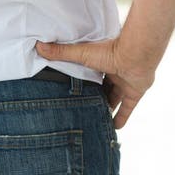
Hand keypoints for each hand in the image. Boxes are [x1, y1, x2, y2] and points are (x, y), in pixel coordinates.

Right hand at [35, 37, 154, 128]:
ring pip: (114, 98)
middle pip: (102, 87)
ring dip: (106, 107)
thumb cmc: (109, 51)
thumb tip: (38, 46)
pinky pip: (128, 108)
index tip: (71, 89)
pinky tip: (114, 128)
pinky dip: (121, 118)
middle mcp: (113, 72)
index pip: (90, 72)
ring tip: (94, 119)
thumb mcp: (81, 54)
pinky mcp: (135, 93)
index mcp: (101, 61)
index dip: (82, 81)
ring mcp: (125, 83)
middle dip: (93, 96)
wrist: (136, 56)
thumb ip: (61, 52)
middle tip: (81, 107)